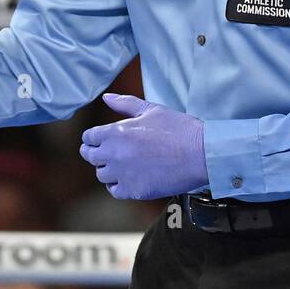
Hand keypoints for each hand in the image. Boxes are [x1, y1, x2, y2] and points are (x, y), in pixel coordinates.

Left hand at [79, 93, 207, 200]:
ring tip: (124, 165)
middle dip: (97, 153)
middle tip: (110, 152)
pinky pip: (115, 190)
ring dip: (109, 169)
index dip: (94, 138)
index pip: (88, 137)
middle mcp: (115, 154)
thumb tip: (106, 98)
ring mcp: (123, 174)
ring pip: (102, 175)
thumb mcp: (151, 110)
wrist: (201, 153)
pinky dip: (119, 185)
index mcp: (116, 132)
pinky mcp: (134, 190)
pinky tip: (130, 177)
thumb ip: (125, 104)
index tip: (101, 140)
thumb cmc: (179, 129)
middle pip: (90, 157)